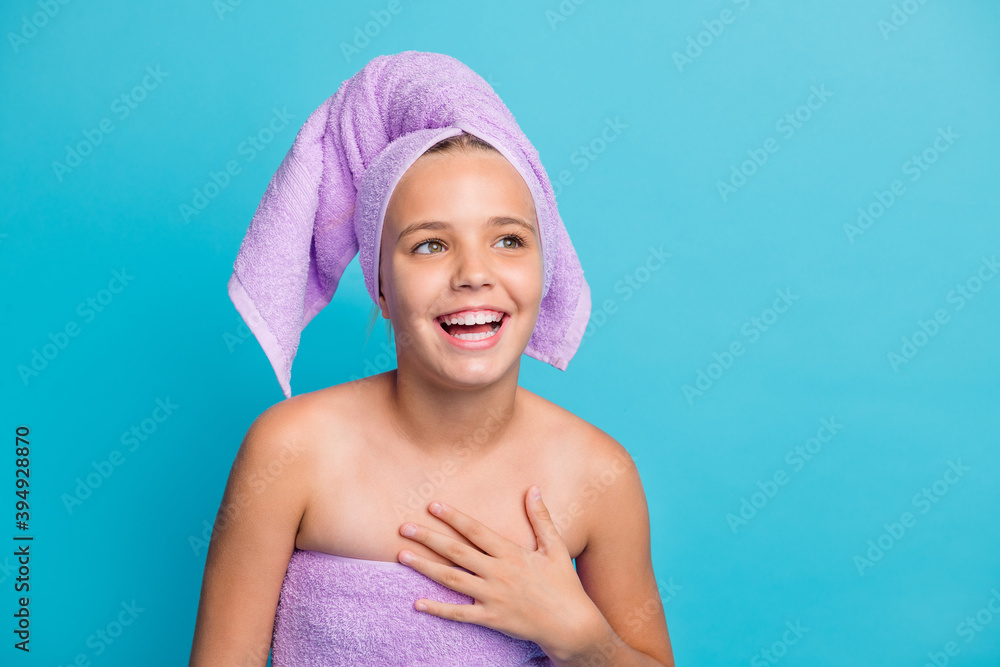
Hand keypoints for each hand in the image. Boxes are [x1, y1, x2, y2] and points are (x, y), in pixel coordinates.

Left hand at [397, 485, 600, 660]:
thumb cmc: (564, 584)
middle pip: (456, 552)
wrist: (571, 625)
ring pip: (451, 580)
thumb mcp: (556, 547)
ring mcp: (493, 597)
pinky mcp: (491, 618)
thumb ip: (541, 518)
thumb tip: (533, 488)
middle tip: (403, 528)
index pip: (476, 531)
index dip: (453, 517)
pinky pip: (459, 614)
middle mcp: (498, 573)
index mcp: (512, 553)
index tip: (432, 505)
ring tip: (402, 556)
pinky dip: (437, 609)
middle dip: (428, 538)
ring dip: (425, 567)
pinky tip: (417, 603)